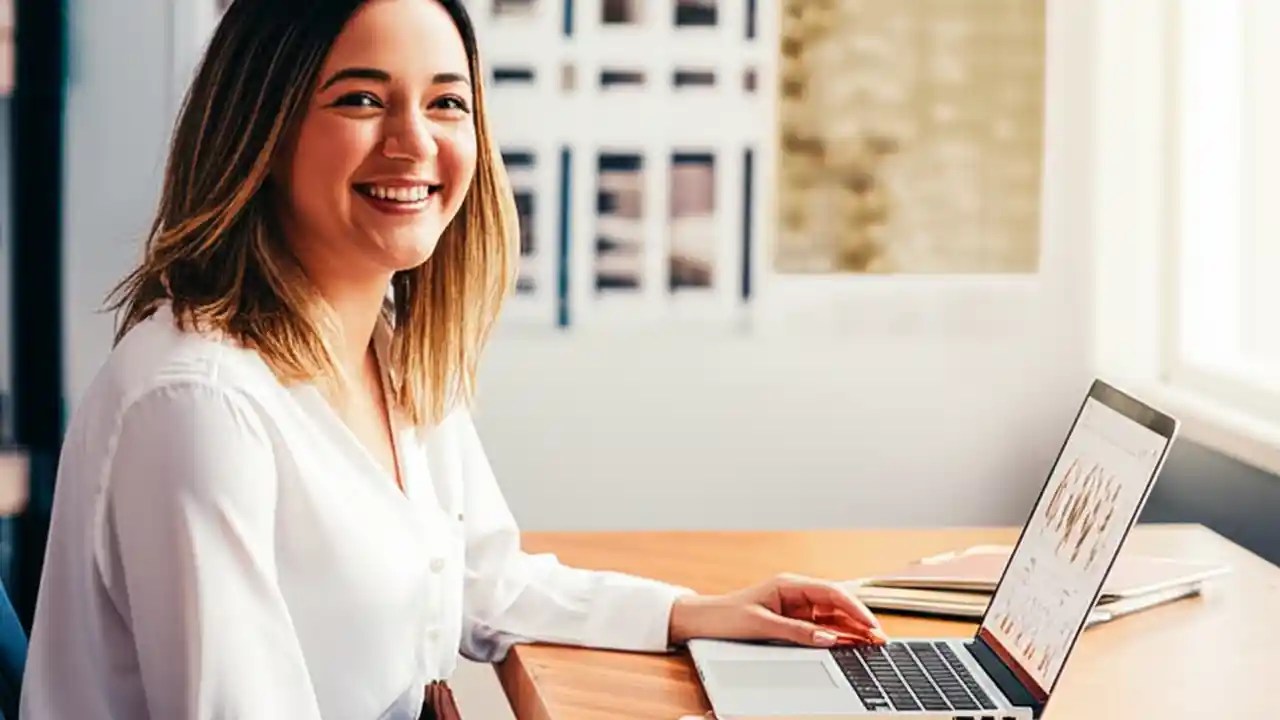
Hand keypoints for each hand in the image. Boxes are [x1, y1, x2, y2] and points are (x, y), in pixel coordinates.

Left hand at [668, 573, 888, 647]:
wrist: (701, 622)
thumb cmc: (726, 617)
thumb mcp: (761, 625)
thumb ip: (796, 631)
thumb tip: (828, 638)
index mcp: (789, 584)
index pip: (831, 592)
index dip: (855, 608)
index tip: (871, 625)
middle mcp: (795, 593)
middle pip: (836, 604)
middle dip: (859, 620)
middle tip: (880, 639)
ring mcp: (795, 607)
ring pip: (832, 617)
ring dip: (852, 630)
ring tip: (872, 644)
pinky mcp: (792, 621)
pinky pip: (820, 627)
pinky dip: (837, 636)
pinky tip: (851, 645)